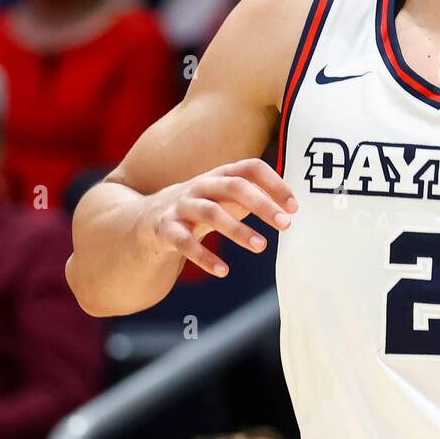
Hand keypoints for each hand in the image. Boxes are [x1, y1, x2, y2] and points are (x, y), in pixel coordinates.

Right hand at [134, 158, 297, 277]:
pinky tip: (223, 271)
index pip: (250, 168)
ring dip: (238, 230)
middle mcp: (201, 185)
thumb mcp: (225, 198)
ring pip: (210, 213)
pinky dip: (204, 257)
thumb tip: (292, 207)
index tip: (294, 206)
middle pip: (233, 187)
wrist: (145, 220)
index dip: (274, 183)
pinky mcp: (165, 228)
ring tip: (261, 247)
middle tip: (286, 224)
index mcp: (220, 175)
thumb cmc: (198, 208)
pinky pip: (184, 242)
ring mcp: (181, 205)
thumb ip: (254, 197)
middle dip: (261, 204)